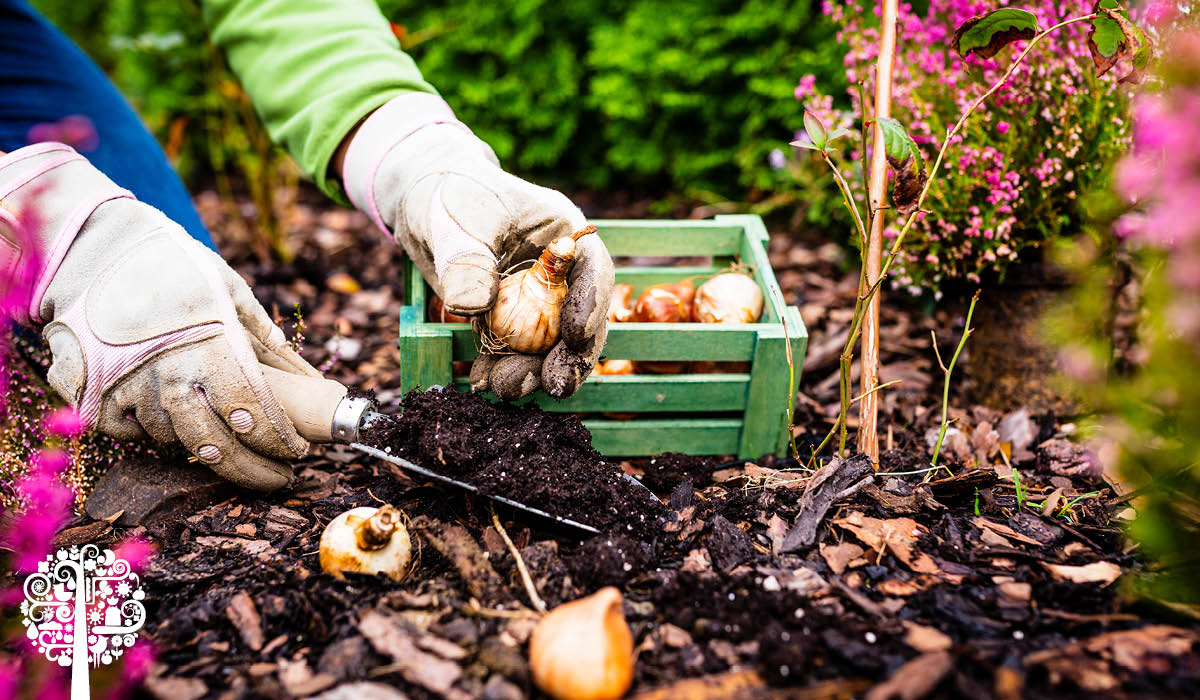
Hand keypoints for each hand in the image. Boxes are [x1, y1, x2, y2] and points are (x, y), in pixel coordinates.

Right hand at [0, 144, 319, 489]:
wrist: (93, 246)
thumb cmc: (172, 265)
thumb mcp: (227, 287)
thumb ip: (261, 333)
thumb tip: (301, 371)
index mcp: (209, 348)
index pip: (253, 413)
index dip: (278, 439)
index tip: (297, 450)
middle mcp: (166, 374)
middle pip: (214, 445)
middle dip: (251, 469)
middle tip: (277, 478)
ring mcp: (123, 386)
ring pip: (168, 440)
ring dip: (199, 446)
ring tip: (224, 441)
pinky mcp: (86, 391)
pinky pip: (120, 431)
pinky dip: (141, 431)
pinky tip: (163, 421)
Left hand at [340, 94, 613, 399]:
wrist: (422, 199)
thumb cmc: (449, 193)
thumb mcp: (457, 221)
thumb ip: (467, 261)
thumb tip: (473, 306)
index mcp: (563, 234)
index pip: (593, 271)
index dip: (592, 304)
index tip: (576, 335)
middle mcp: (559, 272)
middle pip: (579, 319)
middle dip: (569, 357)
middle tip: (554, 385)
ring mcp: (535, 299)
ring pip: (547, 345)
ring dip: (531, 371)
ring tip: (504, 387)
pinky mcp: (508, 319)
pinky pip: (512, 351)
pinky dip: (500, 369)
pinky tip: (483, 382)